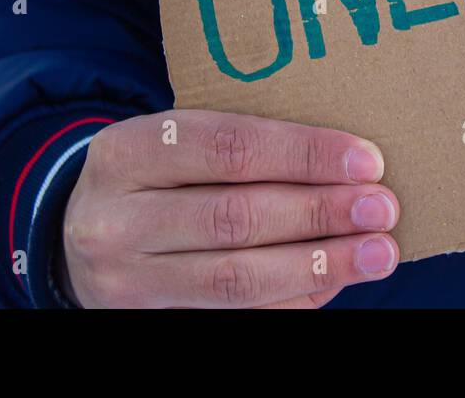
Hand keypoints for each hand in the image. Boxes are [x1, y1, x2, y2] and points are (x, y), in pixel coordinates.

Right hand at [60, 109, 399, 307]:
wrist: (81, 234)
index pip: (228, 148)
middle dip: (320, 213)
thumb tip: (351, 165)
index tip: (367, 159)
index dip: (304, 155)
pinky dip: (294, 299)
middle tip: (382, 208)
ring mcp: (127, 283)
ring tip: (378, 252)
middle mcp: (116, 221)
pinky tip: (337, 281)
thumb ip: (246, 145)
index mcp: (127, 152)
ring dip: (320, 266)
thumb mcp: (179, 140)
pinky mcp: (146, 324)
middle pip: (235, 217)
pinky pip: (236, 318)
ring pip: (236, 279)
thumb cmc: (158, 174)